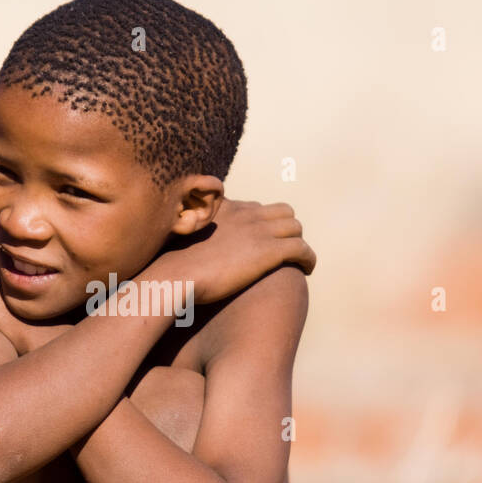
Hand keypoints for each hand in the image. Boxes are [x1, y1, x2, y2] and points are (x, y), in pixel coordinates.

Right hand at [156, 197, 315, 304]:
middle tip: (286, 250)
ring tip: (299, 261)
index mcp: (226, 209)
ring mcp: (259, 231)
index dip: (263, 224)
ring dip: (298, 242)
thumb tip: (187, 249)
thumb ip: (191, 235)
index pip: (256, 208)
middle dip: (287, 229)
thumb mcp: (181, 241)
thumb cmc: (172, 266)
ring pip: (295, 227)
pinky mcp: (269, 251)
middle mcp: (245, 214)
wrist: (176, 275)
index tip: (262, 241)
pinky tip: (306, 270)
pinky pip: (302, 248)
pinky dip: (308, 258)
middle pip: (282, 211)